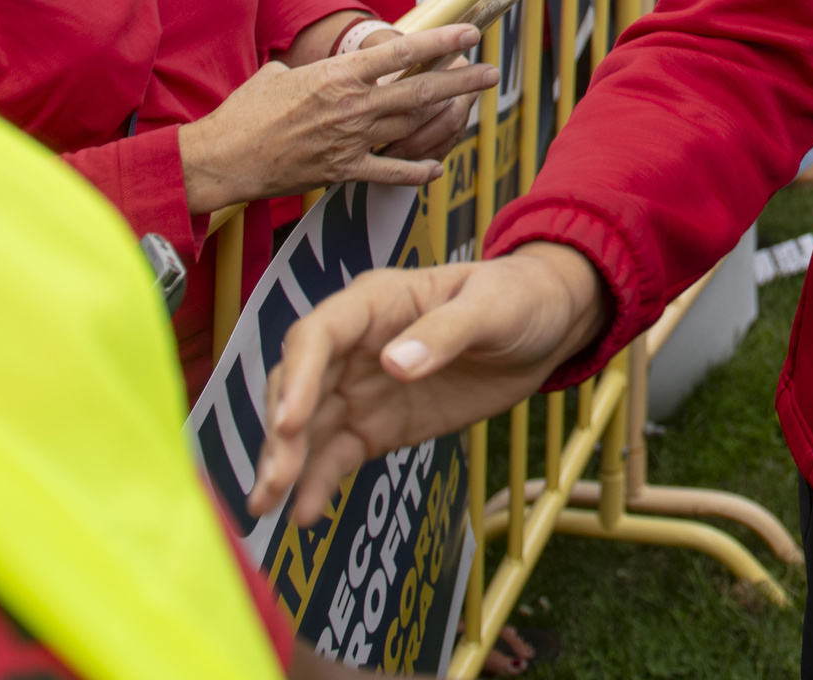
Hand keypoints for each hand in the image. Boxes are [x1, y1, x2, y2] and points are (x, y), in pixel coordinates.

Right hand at [176, 26, 499, 213]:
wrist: (223, 158)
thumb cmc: (246, 112)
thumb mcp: (279, 74)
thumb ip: (311, 69)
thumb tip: (318, 69)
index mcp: (336, 75)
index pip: (399, 52)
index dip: (439, 42)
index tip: (468, 33)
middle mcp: (351, 106)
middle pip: (419, 90)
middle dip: (460, 80)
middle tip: (490, 71)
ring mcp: (349, 141)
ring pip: (411, 126)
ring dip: (446, 117)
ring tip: (472, 108)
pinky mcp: (342, 172)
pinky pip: (389, 171)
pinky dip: (416, 171)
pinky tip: (437, 168)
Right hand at [253, 242, 612, 525]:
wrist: (546, 327)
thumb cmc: (517, 298)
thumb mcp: (492, 307)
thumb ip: (446, 332)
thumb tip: (395, 364)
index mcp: (376, 303)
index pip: (318, 336)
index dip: (296, 377)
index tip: (287, 421)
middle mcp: (355, 346)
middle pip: (299, 386)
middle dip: (281, 432)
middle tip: (274, 480)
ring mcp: (361, 389)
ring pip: (308, 427)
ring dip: (285, 465)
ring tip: (266, 507)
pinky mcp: (377, 427)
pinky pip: (337, 456)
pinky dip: (318, 484)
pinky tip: (303, 515)